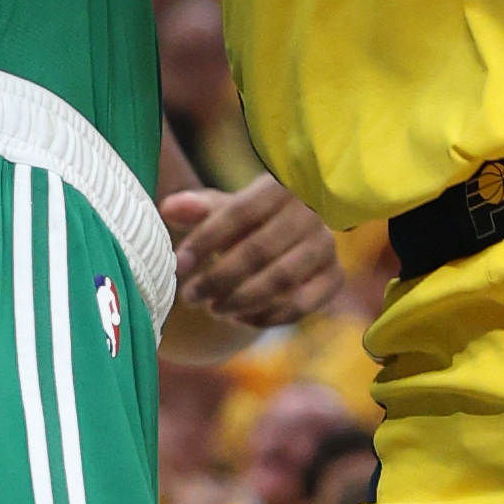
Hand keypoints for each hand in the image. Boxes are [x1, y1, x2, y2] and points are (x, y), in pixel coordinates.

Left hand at [161, 177, 344, 326]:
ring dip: (241, 300)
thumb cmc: (244, 220)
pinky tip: (240, 318)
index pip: (239, 212)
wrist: (284, 235)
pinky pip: (301, 305)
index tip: (178, 265)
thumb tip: (168, 208)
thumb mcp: (220, 209)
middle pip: (258, 249)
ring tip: (212, 309)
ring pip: (280, 279)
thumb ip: (195, 208)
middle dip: (219, 277)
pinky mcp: (334, 276)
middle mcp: (309, 212)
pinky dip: (267, 316)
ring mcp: (325, 245)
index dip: (205, 240)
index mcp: (278, 186)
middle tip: (190, 296)